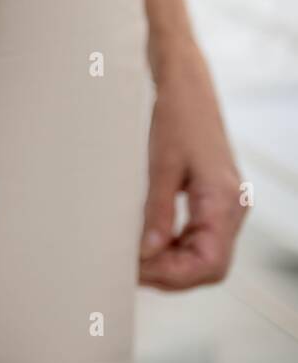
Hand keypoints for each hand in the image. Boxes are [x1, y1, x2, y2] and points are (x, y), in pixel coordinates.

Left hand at [139, 41, 246, 288]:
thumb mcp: (159, 165)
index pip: (210, 263)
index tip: (138, 272)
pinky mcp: (214, 200)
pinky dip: (174, 247)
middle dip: (171, 274)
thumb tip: (146, 252)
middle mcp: (233, 208)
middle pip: (209, 265)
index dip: (174, 275)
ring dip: (171, 263)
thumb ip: (157, 212)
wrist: (187, 86)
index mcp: (224, 201)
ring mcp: (226, 205)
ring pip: (205, 255)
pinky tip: (147, 244)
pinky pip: (199, 237)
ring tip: (133, 259)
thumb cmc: (176, 116)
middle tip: (129, 270)